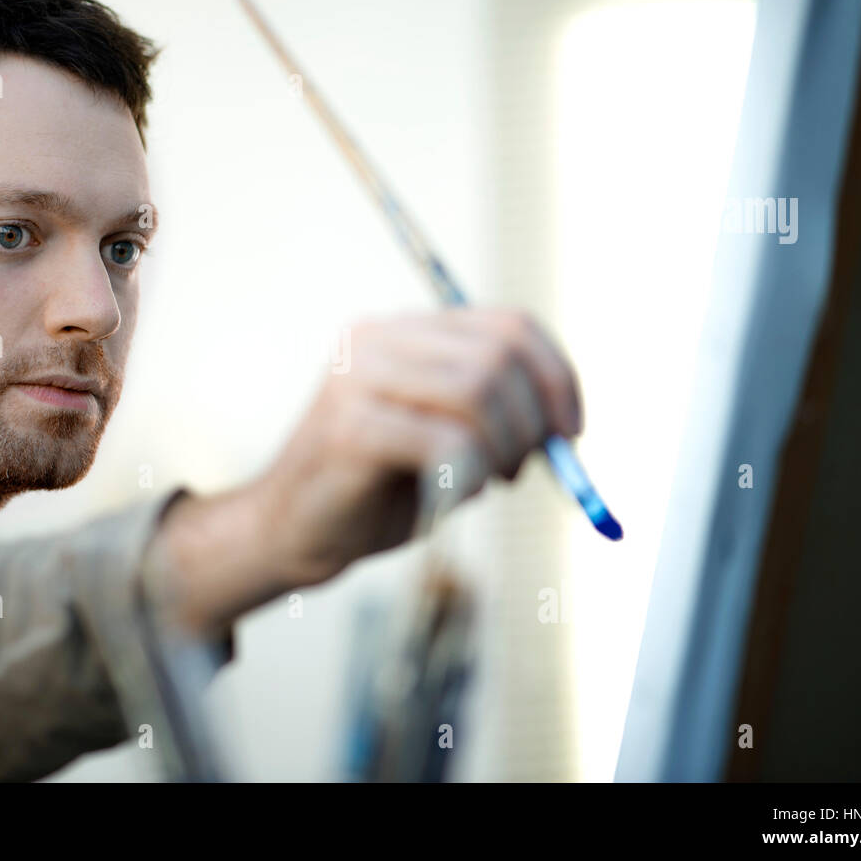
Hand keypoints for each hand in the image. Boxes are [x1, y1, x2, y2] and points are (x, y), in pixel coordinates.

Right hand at [150, 308, 582, 637]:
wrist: (289, 535)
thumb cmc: (375, 492)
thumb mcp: (446, 440)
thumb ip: (495, 416)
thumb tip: (565, 422)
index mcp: (403, 331)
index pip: (508, 325)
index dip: (557, 376)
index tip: (571, 432)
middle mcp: (376, 338)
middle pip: (499, 355)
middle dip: (533, 421)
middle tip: (526, 471)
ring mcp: (356, 378)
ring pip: (478, 391)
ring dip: (503, 449)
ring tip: (486, 484)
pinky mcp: (349, 428)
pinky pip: (447, 441)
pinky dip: (469, 476)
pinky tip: (450, 497)